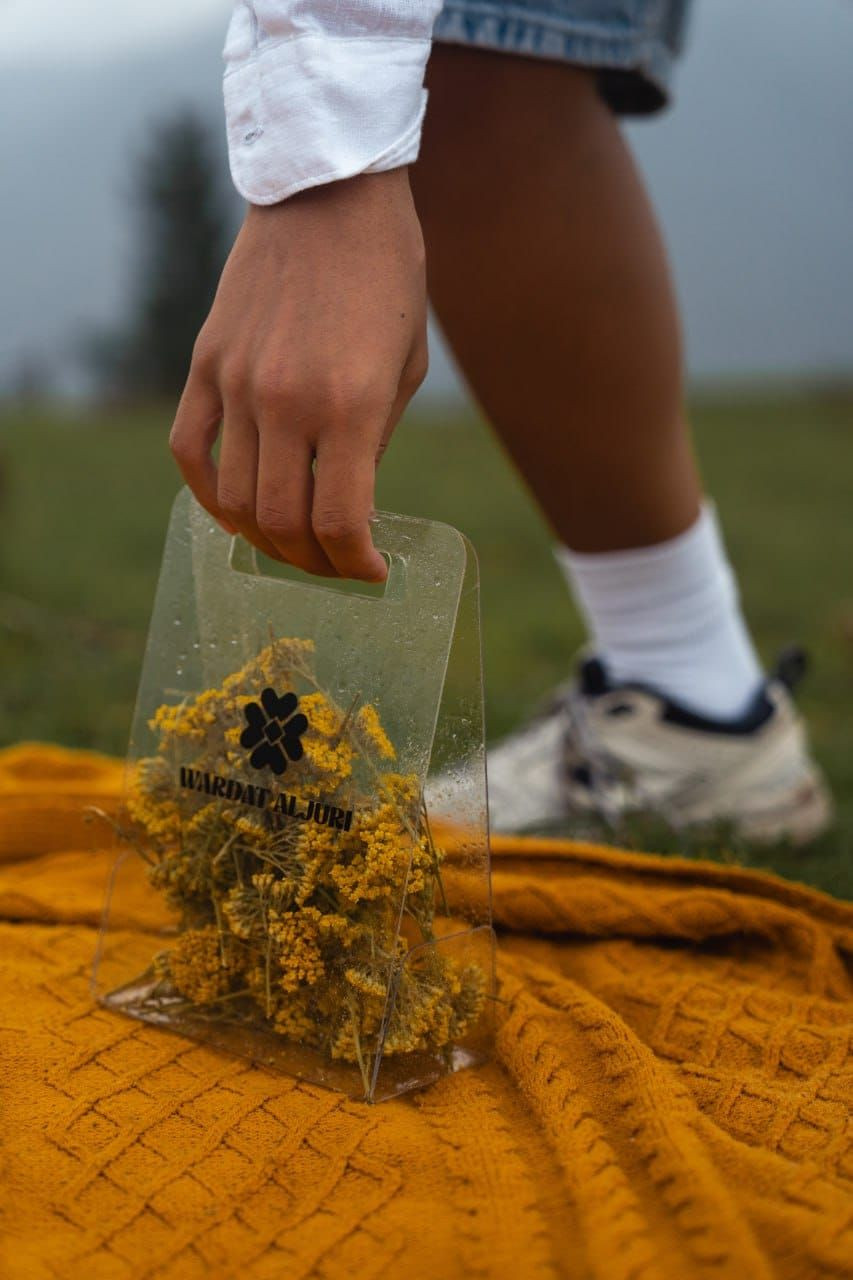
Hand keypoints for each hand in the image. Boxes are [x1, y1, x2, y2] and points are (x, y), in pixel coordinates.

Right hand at [169, 168, 427, 580]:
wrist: (329, 192)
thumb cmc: (388, 277)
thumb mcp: (406, 367)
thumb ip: (374, 442)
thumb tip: (350, 503)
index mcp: (351, 407)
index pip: (341, 523)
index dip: (356, 565)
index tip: (372, 574)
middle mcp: (287, 402)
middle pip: (282, 524)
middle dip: (313, 562)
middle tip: (334, 563)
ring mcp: (237, 383)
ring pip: (234, 499)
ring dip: (264, 537)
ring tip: (291, 541)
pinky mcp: (205, 362)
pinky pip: (188, 450)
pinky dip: (207, 493)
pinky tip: (232, 509)